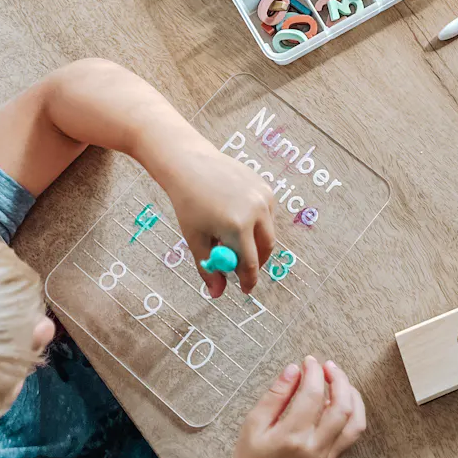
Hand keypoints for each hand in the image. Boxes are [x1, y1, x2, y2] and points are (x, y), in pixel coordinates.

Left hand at [162, 141, 275, 296]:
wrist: (191, 164)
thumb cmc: (189, 203)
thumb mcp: (195, 238)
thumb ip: (208, 268)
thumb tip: (217, 293)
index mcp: (236, 227)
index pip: (250, 264)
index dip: (248, 280)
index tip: (244, 290)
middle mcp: (256, 212)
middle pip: (266, 249)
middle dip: (256, 263)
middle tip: (242, 268)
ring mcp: (264, 198)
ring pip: (268, 232)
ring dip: (256, 242)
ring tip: (231, 236)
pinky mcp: (267, 188)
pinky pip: (267, 215)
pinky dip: (257, 223)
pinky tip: (236, 213)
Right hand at [227, 358, 365, 457]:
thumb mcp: (253, 424)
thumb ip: (276, 395)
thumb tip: (294, 369)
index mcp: (290, 437)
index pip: (312, 395)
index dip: (313, 372)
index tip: (308, 361)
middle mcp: (314, 448)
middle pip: (341, 405)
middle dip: (338, 379)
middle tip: (326, 365)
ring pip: (354, 421)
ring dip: (351, 395)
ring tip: (338, 380)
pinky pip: (352, 435)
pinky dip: (352, 414)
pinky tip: (340, 402)